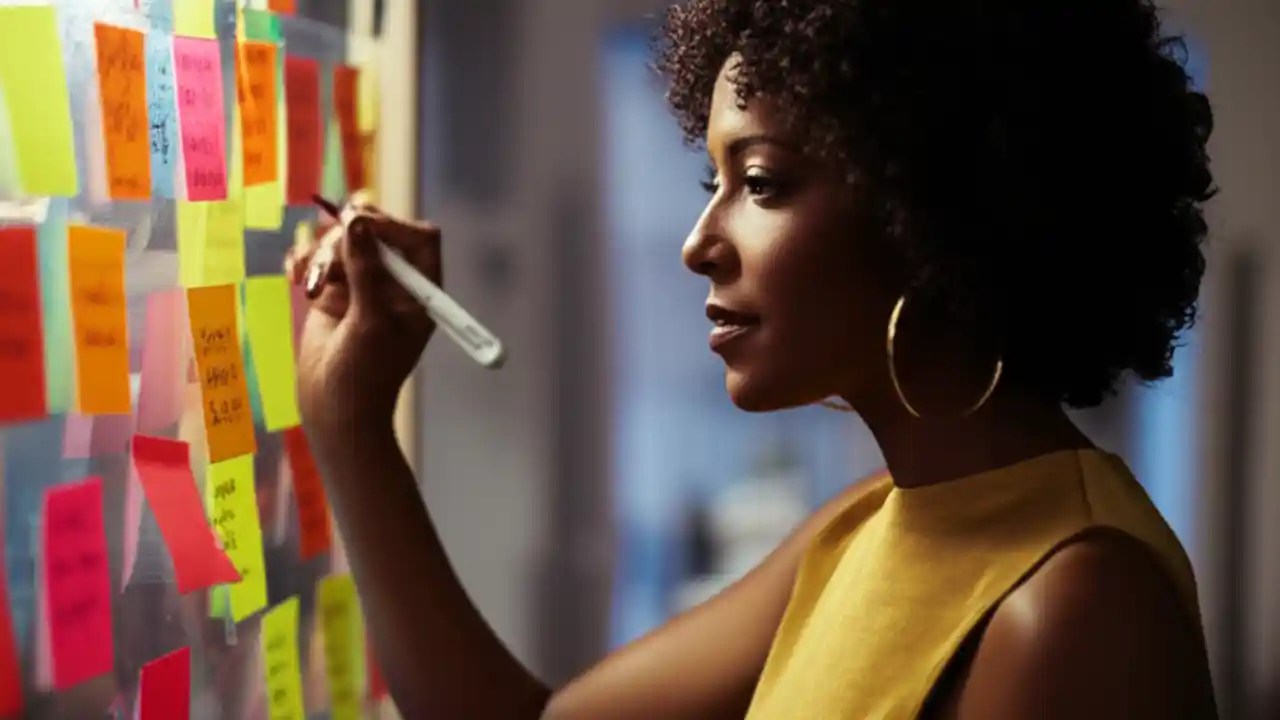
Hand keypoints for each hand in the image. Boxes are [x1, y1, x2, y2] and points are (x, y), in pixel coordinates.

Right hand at [285, 204, 441, 438]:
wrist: (334, 411)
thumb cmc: (364, 375)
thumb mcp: (369, 321)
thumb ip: (365, 270)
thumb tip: (357, 222)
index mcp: (421, 291)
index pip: (419, 238)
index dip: (393, 226)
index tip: (362, 227)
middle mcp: (395, 283)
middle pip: (377, 232)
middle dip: (348, 238)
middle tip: (327, 252)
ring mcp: (363, 284)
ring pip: (344, 241)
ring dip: (321, 255)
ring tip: (309, 286)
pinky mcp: (333, 291)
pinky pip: (319, 258)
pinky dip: (305, 261)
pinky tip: (295, 277)